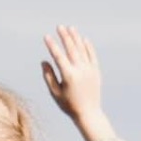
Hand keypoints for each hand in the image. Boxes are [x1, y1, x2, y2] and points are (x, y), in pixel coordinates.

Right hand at [41, 25, 112, 140]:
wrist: (88, 113)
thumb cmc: (68, 105)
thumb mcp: (55, 92)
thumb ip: (49, 76)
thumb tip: (44, 61)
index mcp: (69, 76)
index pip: (59, 56)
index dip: (52, 46)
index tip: (46, 37)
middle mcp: (80, 70)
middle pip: (71, 49)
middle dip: (65, 36)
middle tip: (59, 27)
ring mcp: (90, 70)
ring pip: (82, 50)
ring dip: (76, 38)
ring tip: (70, 28)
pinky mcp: (96, 71)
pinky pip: (92, 55)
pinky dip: (88, 46)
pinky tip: (83, 39)